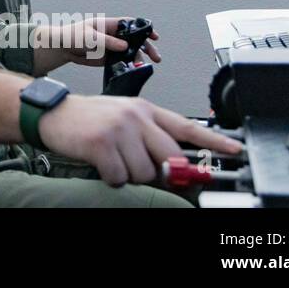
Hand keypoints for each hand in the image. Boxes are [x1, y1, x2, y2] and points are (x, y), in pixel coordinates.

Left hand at [32, 16, 160, 72]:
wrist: (62, 48)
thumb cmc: (73, 35)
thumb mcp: (90, 37)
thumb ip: (107, 41)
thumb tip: (125, 46)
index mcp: (110, 25)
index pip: (131, 24)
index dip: (144, 29)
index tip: (155, 36)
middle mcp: (114, 36)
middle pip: (135, 40)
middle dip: (147, 47)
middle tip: (156, 57)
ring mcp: (112, 48)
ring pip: (131, 52)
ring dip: (139, 59)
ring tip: (143, 67)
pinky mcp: (109, 59)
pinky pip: (122, 62)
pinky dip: (130, 66)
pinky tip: (135, 71)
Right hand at [38, 94, 242, 186]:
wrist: (53, 113)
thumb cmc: (91, 119)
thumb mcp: (124, 119)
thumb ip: (150, 136)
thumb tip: (174, 166)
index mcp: (146, 110)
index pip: (187, 126)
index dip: (214, 141)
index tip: (235, 149)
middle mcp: (136, 116)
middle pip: (169, 157)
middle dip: (159, 171)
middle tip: (142, 168)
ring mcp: (119, 128)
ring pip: (145, 172)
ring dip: (129, 175)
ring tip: (113, 160)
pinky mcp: (102, 143)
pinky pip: (120, 177)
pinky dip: (111, 177)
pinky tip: (101, 163)